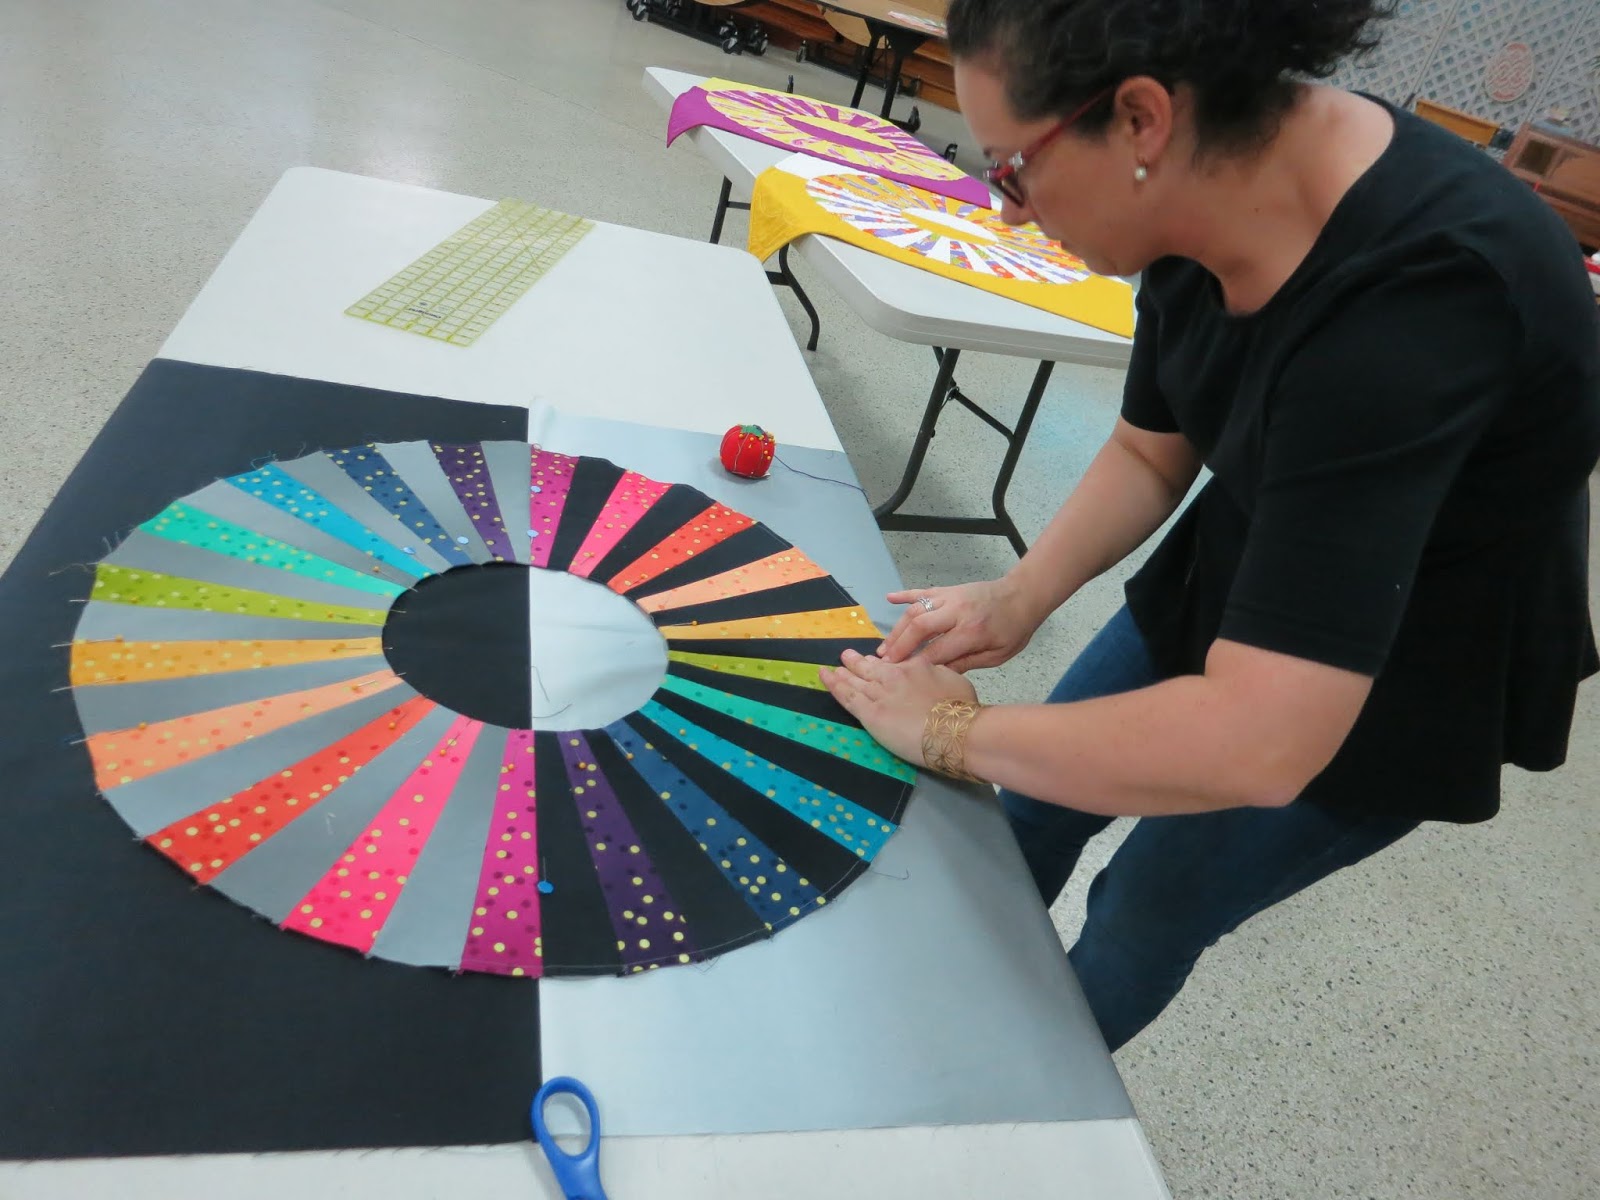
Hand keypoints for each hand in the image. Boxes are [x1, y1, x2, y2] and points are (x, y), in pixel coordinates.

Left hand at [820, 650, 977, 766]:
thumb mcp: (953, 679)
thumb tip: (930, 670)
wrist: (952, 730)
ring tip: (830, 669)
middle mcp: (893, 676)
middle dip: (856, 662)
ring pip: (855, 681)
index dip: (881, 663)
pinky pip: (847, 697)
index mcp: (915, 666)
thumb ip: (936, 672)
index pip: (893, 663)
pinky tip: (824, 677)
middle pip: (870, 668)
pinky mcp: (869, 713)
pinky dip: (833, 685)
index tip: (875, 662)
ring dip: (842, 674)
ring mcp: (879, 694)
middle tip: (846, 656)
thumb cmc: (960, 709)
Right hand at [877, 577, 1042, 671]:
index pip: (937, 650)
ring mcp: (950, 597)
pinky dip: (904, 595)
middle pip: (919, 627)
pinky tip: (888, 599)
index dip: (917, 664)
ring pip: (916, 610)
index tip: (901, 676)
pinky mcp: (948, 589)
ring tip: (885, 647)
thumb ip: (966, 663)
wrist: (1023, 596)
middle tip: (884, 663)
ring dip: (897, 628)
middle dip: (900, 646)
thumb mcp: (997, 655)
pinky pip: (922, 591)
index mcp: (972, 631)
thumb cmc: (1014, 629)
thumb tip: (937, 674)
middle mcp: (957, 611)